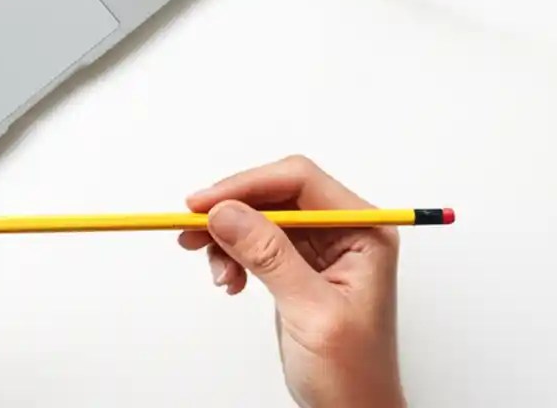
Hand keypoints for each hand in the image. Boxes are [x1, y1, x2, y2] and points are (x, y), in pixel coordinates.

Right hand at [180, 156, 403, 407]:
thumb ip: (270, 257)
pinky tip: (228, 279)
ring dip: (228, 236)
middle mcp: (343, 232)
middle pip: (276, 194)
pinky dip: (232, 254)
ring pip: (260, 216)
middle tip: (192, 229)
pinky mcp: (296, 266)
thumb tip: (226, 213)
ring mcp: (319, 248)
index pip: (300, 182)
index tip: (204, 204)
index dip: (248, 185)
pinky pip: (255, 241)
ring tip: (215, 269)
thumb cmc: (354, 374)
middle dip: (232, 210)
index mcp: (364, 232)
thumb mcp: (312, 312)